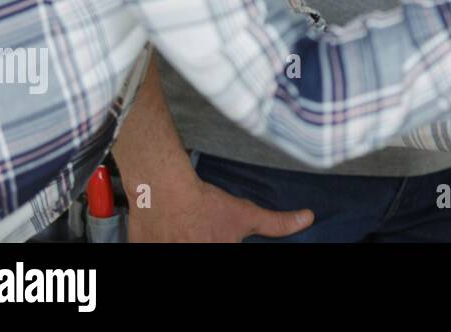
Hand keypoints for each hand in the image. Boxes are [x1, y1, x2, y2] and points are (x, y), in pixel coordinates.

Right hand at [126, 172, 313, 242]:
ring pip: (181, 250)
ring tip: (187, 231)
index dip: (224, 243)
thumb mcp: (245, 214)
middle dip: (204, 240)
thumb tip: (307, 219)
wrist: (162, 190)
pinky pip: (155, 249)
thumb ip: (277, 224)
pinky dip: (164, 241)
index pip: (228, 260)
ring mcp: (167, 255)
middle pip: (204, 251)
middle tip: (201, 231)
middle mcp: (192, 257)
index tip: (217, 236)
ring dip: (185, 240)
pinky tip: (169, 234)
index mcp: (218, 254)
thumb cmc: (204, 204)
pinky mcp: (144, 253)